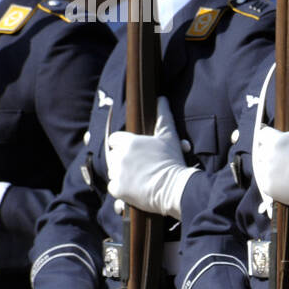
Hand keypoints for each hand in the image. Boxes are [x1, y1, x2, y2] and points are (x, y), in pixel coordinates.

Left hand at [106, 96, 198, 219]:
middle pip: (113, 156)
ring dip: (122, 175)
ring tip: (140, 178)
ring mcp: (117, 172)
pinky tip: (136, 188)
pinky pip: (113, 187)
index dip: (123, 145)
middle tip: (140, 167)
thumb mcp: (169, 137)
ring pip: (113, 171)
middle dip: (123, 161)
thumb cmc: (173, 161)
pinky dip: (122, 189)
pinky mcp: (117, 188)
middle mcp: (120, 155)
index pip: (114, 140)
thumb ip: (163, 117)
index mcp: (129, 141)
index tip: (135, 153)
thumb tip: (161, 99)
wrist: (176, 188)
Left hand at [252, 86, 288, 215]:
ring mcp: (266, 173)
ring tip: (286, 167)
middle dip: (270, 151)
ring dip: (269, 165)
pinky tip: (285, 179)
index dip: (269, 135)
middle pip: (261, 150)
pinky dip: (272, 181)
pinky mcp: (268, 188)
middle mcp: (266, 156)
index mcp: (273, 140)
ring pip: (262, 166)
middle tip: (285, 155)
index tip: (275, 138)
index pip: (262, 133)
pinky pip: (265, 182)